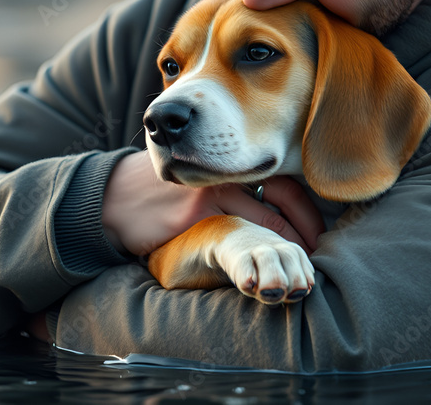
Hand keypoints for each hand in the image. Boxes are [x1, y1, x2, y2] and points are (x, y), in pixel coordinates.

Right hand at [102, 151, 323, 256]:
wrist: (112, 199)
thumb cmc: (154, 192)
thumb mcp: (194, 176)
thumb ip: (227, 183)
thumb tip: (266, 205)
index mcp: (228, 159)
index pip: (283, 179)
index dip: (306, 209)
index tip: (317, 234)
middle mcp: (226, 168)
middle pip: (285, 195)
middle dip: (306, 228)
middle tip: (315, 255)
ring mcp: (214, 188)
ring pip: (266, 222)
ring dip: (286, 248)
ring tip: (296, 271)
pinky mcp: (199, 212)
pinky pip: (240, 238)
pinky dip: (257, 257)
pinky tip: (264, 271)